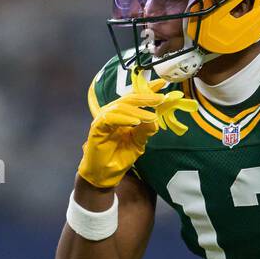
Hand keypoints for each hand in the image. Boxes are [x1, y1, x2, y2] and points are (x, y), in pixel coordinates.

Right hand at [78, 68, 196, 188]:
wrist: (105, 175)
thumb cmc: (119, 157)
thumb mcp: (138, 142)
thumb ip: (145, 130)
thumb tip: (156, 120)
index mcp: (122, 114)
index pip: (135, 98)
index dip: (148, 90)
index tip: (162, 84)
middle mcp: (112, 113)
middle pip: (129, 99)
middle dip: (146, 97)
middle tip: (160, 98)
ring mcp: (103, 119)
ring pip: (121, 107)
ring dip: (138, 110)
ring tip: (151, 117)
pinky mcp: (97, 127)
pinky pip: (110, 118)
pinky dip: (124, 118)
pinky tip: (136, 121)